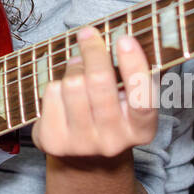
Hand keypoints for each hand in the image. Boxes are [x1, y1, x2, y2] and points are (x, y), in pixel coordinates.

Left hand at [32, 26, 158, 158]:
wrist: (86, 159)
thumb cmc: (110, 116)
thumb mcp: (129, 101)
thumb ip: (129, 76)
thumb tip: (107, 40)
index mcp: (141, 130)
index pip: (141, 97)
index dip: (134, 66)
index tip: (125, 38)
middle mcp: (114, 141)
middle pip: (99, 82)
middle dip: (93, 51)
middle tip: (88, 34)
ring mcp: (81, 144)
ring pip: (72, 84)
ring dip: (73, 69)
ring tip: (77, 72)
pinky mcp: (53, 141)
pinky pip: (52, 92)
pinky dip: (56, 85)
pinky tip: (64, 95)